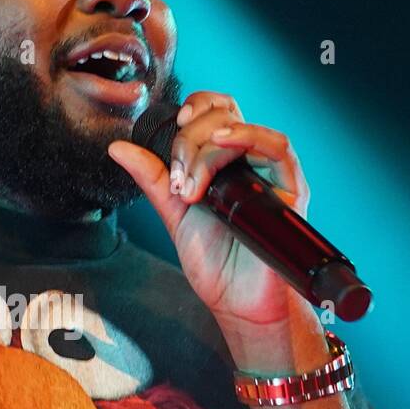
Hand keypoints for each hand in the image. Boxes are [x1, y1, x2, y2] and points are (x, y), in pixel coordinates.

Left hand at [107, 90, 311, 331]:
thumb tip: (118, 147)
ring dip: (210, 144)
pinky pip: (278, 148)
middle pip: (226, 114)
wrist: (236, 302)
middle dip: (191, 137)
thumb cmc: (214, 263)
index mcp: (224, 163)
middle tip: (178, 177)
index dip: (197, 106)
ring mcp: (271, 174)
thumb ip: (152, 178)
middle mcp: (250, 162)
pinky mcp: (291, 188)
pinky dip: (249, 137)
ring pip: (245, 127)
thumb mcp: (174, 214)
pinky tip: (225, 144)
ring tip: (192, 179)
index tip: (175, 124)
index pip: (216, 113)